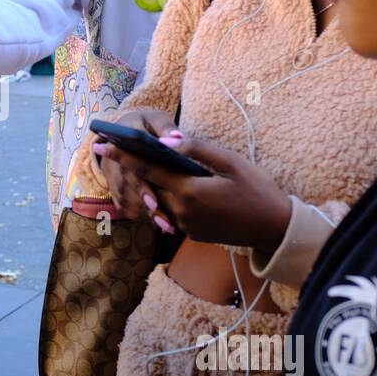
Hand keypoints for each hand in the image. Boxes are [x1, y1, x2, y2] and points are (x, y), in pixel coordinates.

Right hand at [94, 108, 178, 219]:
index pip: (129, 166)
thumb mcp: (154, 118)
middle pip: (128, 189)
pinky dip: (141, 216)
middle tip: (165, 222)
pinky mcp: (115, 190)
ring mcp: (112, 179)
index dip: (141, 186)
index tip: (154, 202)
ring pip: (127, 201)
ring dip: (145, 215)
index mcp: (122, 143)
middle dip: (146, 207)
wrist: (121, 134)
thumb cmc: (145, 126)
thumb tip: (176, 138)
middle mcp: (113, 163)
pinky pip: (125, 207)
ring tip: (167, 226)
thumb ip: (166, 127)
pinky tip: (160, 223)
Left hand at [97, 134, 291, 253]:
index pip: (148, 169)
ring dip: (147, 183)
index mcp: (189, 192)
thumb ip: (196, 150)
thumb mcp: (231, 161)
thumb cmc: (257, 189)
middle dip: (131, 166)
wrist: (275, 228)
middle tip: (113, 146)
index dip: (122, 155)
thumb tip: (165, 142)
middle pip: (148, 185)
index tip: (101, 143)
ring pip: (158, 199)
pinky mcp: (191, 234)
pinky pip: (171, 211)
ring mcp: (185, 226)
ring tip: (136, 163)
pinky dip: (165, 196)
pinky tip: (165, 184)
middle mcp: (181, 212)